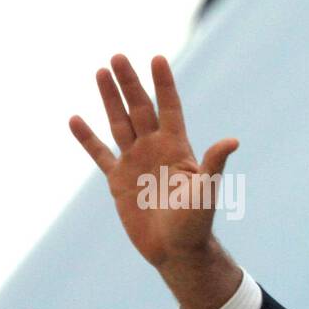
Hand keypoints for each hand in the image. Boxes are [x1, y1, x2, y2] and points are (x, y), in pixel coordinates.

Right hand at [69, 54, 238, 267]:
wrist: (177, 251)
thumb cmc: (197, 223)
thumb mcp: (207, 190)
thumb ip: (214, 162)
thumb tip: (232, 140)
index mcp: (177, 149)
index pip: (169, 108)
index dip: (164, 85)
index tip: (158, 58)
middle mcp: (155, 150)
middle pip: (140, 109)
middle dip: (130, 84)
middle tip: (118, 56)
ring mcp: (135, 163)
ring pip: (119, 123)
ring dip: (109, 99)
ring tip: (100, 71)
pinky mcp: (118, 181)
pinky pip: (100, 154)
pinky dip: (87, 138)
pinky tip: (76, 119)